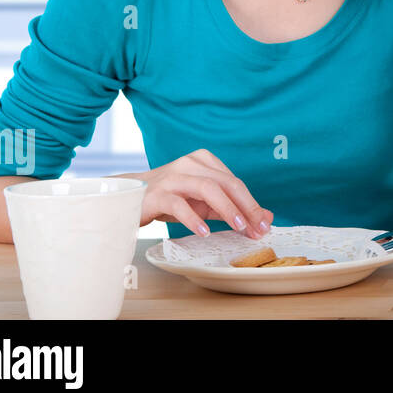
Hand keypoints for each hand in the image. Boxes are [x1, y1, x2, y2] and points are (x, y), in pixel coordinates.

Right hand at [123, 149, 271, 237]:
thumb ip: (231, 208)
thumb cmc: (169, 200)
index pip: (234, 182)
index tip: (264, 224)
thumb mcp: (202, 204)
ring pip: (207, 188)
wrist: (127, 199)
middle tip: (258, 227)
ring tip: (239, 226)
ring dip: (227, 208)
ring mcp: (172, 176)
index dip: (252, 203)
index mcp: (204, 161)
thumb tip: (265, 217)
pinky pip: (179, 204)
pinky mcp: (156, 193)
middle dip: (246, 206)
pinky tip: (204, 232)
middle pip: (226, 183)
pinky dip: (195, 219)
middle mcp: (190, 163)